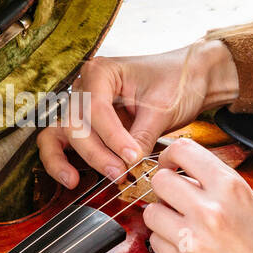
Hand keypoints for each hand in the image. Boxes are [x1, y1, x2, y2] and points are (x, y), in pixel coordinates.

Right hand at [37, 39, 238, 187]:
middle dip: (95, 152)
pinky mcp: (88, 124)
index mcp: (101, 71)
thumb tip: (127, 166)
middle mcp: (85, 86)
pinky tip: (72, 178)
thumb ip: (141, 137)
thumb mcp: (162, 109)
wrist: (190, 78)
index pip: (96, 109)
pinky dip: (62, 160)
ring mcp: (82, 105)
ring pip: (61, 134)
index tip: (132, 157)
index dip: (112, 138)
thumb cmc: (177, 82)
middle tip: (120, 172)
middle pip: (75, 124)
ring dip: (70, 158)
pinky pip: (64, 142)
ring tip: (77, 181)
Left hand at [142, 138, 252, 252]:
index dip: (170, 157)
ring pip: (152, 214)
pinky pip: (156, 246)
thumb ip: (222, 191)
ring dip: (163, 221)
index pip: (183, 150)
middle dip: (165, 191)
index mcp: (231, 188)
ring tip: (184, 231)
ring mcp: (192, 240)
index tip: (170, 166)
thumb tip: (190, 180)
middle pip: (159, 182)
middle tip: (175, 202)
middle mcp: (209, 209)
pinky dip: (167, 248)